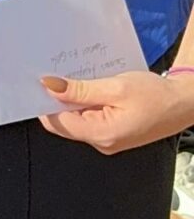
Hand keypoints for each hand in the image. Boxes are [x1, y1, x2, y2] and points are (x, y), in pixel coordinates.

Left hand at [40, 70, 193, 153]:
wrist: (183, 104)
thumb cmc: (156, 96)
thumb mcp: (116, 86)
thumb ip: (81, 89)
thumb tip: (50, 87)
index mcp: (101, 134)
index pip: (58, 122)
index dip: (45, 102)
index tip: (39, 81)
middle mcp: (101, 143)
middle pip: (64, 122)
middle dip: (57, 100)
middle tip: (56, 75)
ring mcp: (106, 140)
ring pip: (75, 120)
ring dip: (73, 100)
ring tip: (77, 79)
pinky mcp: (111, 134)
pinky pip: (88, 119)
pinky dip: (85, 103)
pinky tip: (90, 88)